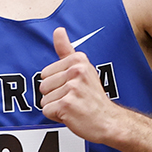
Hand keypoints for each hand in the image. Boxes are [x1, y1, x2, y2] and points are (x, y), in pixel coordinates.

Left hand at [39, 27, 121, 142]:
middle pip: (42, 85)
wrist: (109, 121)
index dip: (57, 84)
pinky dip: (57, 116)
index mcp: (78, 60)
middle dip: (54, 96)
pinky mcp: (67, 104)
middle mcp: (76, 71)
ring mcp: (72, 87)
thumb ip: (66, 50)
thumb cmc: (93, 97)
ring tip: (74, 106)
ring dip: (56, 107)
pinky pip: (47, 110)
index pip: (45, 73)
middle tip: (74, 99)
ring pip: (44, 99)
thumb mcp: (82, 69)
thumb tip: (58, 30)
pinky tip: (72, 114)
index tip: (74, 87)